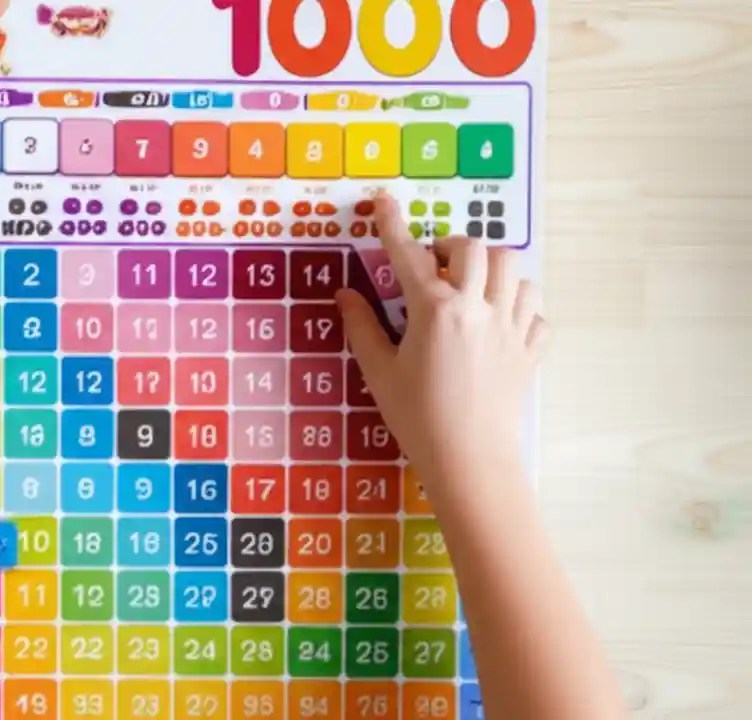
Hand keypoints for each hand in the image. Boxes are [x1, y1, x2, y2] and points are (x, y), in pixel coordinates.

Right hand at [336, 191, 547, 488]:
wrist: (469, 460)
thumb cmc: (416, 417)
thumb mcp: (379, 372)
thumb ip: (362, 327)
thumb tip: (345, 294)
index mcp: (434, 310)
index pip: (409, 254)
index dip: (393, 225)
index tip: (383, 202)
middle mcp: (478, 308)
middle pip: (475, 249)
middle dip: (452, 248)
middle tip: (434, 268)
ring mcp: (510, 328)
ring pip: (515, 271)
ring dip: (492, 270)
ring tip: (472, 289)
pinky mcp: (530, 350)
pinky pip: (536, 313)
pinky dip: (520, 309)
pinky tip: (499, 324)